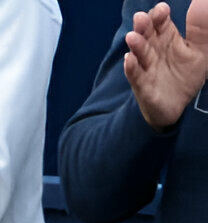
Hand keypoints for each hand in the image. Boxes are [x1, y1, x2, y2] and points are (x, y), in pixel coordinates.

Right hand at [123, 0, 207, 130]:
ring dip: (136, 45)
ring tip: (133, 37)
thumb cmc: (185, 75)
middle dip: (144, 27)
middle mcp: (154, 51)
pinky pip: (135, 77)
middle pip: (147, 36)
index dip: (160, 16)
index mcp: (167, 39)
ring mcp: (146, 69)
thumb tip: (203, 2)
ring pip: (140, 55)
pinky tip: (129, 60)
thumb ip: (201, 28)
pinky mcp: (143, 87)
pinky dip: (131, 68)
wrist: (177, 106)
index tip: (162, 9)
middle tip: (141, 18)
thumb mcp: (200, 50)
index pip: (161, 23)